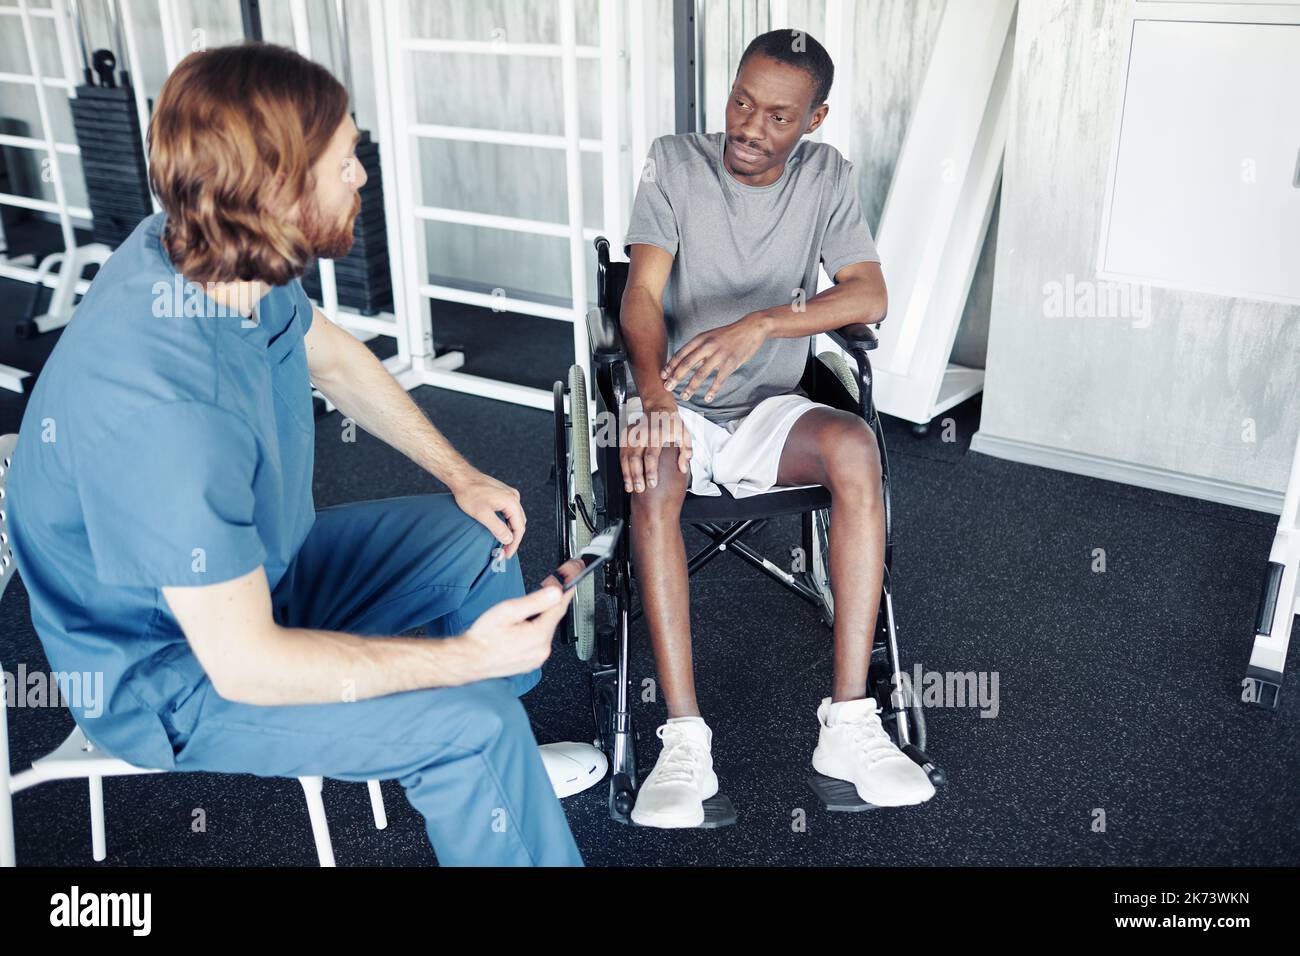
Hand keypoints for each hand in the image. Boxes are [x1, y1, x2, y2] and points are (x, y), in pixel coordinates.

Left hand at [449, 469, 525, 558]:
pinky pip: (510, 511)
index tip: (507, 554)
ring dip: (510, 531)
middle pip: (519, 523)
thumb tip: (508, 540)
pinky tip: (501, 529)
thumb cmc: (470, 493)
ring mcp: (509, 494)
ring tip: (503, 543)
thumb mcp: (482, 514)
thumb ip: (498, 528)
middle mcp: (514, 497)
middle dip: (513, 539)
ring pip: (515, 518)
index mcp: (511, 502)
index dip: (514, 544)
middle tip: (504, 551)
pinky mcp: (503, 494)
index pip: (519, 528)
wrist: (462, 477)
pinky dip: (507, 522)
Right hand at [457, 558, 583, 680]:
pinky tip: (525, 622)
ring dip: (543, 614)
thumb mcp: (507, 611)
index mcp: (538, 635)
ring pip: (547, 628)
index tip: (573, 574)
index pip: (560, 606)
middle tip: (549, 582)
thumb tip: (556, 591)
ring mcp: (537, 657)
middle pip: (554, 617)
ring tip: (529, 605)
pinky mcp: (531, 661)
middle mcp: (542, 649)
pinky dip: (537, 628)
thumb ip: (534, 601)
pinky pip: (540, 640)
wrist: (469, 659)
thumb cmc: (483, 637)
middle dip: (553, 599)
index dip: (567, 587)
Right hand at [620, 394, 691, 492]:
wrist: (659, 408)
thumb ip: (685, 451)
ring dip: (627, 473)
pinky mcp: (627, 436)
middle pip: (635, 458)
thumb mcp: (684, 434)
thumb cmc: (673, 423)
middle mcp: (643, 434)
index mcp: (658, 434)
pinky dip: (622, 466)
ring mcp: (633, 435)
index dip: (650, 471)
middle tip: (639, 490)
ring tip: (630, 488)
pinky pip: (621, 452)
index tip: (651, 484)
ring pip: (626, 456)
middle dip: (636, 475)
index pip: (651, 455)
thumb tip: (683, 467)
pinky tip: (626, 477)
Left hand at [661, 313, 768, 403]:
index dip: (671, 365)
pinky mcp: (731, 363)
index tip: (663, 375)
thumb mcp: (710, 336)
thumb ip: (698, 348)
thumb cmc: (729, 334)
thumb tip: (685, 363)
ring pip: (701, 374)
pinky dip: (712, 390)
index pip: (681, 353)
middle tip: (668, 388)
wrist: (751, 328)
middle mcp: (708, 346)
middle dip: (676, 377)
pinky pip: (719, 379)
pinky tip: (707, 398)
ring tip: (684, 397)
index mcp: (701, 339)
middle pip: (687, 364)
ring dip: (691, 387)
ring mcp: (720, 355)